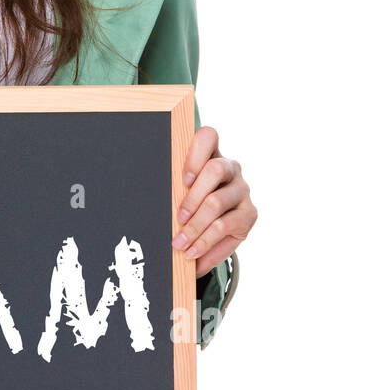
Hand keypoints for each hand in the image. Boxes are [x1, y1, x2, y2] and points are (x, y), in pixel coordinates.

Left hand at [172, 125, 256, 276]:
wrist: (216, 229)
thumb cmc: (190, 204)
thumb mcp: (181, 193)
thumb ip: (173, 189)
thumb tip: (140, 196)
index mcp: (211, 155)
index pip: (208, 136)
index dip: (195, 154)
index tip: (183, 179)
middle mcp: (231, 168)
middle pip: (215, 170)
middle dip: (192, 197)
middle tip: (177, 219)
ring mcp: (242, 190)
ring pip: (217, 201)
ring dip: (195, 226)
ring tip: (179, 244)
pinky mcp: (250, 214)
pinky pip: (225, 226)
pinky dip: (205, 242)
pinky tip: (192, 253)